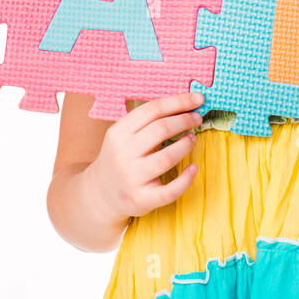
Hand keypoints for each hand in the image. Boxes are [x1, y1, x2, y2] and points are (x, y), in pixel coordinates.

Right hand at [87, 91, 204, 221]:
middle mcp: (122, 154)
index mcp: (118, 133)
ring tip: (193, 139)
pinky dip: (185, 179)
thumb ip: (147, 121)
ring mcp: (131, 178)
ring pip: (166, 158)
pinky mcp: (141, 199)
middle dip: (185, 120)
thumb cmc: (120, 158)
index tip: (198, 99)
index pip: (152, 110)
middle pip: (161, 130)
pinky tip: (193, 168)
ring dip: (186, 145)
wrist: (100, 194)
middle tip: (197, 118)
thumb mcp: (122, 135)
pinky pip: (169, 190)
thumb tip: (184, 105)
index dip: (179, 102)